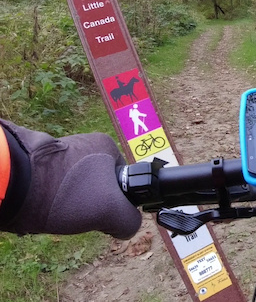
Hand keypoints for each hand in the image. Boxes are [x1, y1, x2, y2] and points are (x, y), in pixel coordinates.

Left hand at [0, 120, 141, 238]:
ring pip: (75, 191)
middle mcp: (83, 145)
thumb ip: (129, 220)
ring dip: (69, 207)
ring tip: (57, 213)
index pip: (123, 181)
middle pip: (98, 187)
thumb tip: (125, 227)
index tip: (103, 212)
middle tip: (79, 215)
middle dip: (90, 206)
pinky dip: (50, 204)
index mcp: (106, 146)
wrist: (12, 183)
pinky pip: (52, 190)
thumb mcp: (111, 210)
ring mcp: (58, 155)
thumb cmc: (67, 192)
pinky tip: (42, 210)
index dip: (117, 202)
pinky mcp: (36, 166)